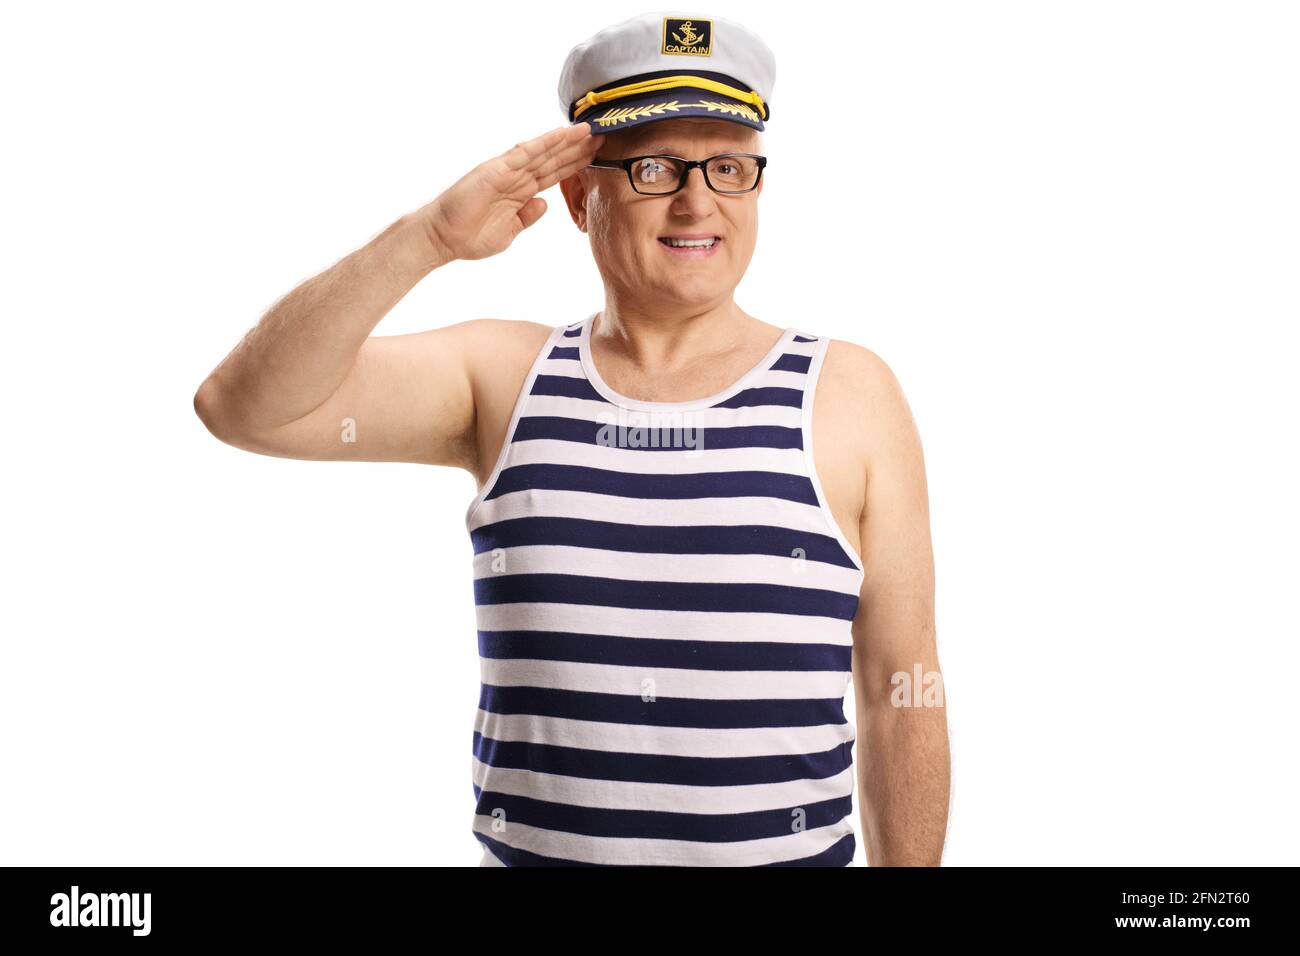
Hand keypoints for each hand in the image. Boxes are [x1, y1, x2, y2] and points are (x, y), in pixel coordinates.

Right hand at [418, 123, 601, 261]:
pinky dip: (546, 142)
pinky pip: (526, 152)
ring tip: (590, 130)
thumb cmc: (469, 237)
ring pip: (544, 152)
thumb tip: (544, 204)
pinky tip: (563, 134)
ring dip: (567, 140)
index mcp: (521, 193)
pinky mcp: (497, 168)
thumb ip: (527, 217)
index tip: (597, 156)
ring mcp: (507, 171)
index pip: (554, 175)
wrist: (443, 238)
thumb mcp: (509, 232)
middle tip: (604, 135)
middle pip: (554, 159)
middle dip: (579, 149)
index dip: (576, 165)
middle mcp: (516, 178)